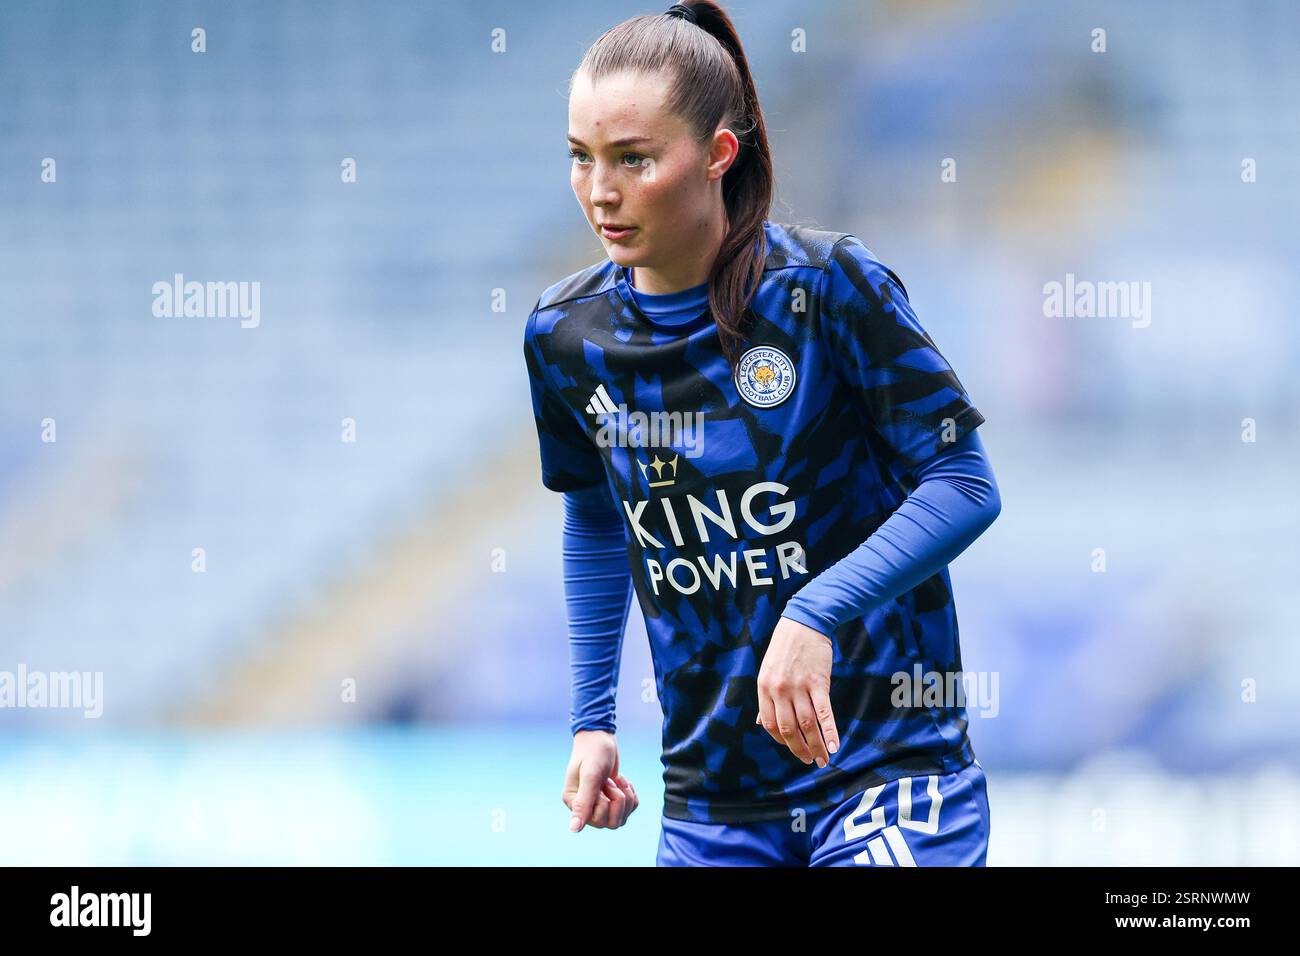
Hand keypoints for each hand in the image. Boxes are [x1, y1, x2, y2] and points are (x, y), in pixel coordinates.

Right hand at [562, 729, 638, 830]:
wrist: (600, 736)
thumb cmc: (593, 752)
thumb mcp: (591, 776)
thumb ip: (583, 803)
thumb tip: (573, 829)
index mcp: (573, 802)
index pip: (597, 820)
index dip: (606, 803)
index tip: (603, 784)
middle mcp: (584, 807)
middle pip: (611, 823)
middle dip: (618, 801)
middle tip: (611, 782)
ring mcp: (598, 804)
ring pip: (621, 819)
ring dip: (626, 799)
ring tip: (618, 781)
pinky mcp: (611, 799)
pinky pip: (628, 810)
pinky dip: (631, 796)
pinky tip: (623, 781)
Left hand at [756, 616, 839, 766]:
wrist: (804, 622)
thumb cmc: (786, 647)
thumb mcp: (768, 671)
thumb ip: (767, 699)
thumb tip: (762, 724)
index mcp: (764, 688)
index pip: (770, 724)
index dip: (782, 741)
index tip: (793, 748)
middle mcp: (779, 690)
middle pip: (789, 729)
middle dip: (799, 750)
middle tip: (809, 761)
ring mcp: (799, 687)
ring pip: (807, 725)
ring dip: (816, 746)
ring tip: (823, 759)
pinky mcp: (819, 683)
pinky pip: (824, 713)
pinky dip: (829, 732)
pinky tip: (834, 746)